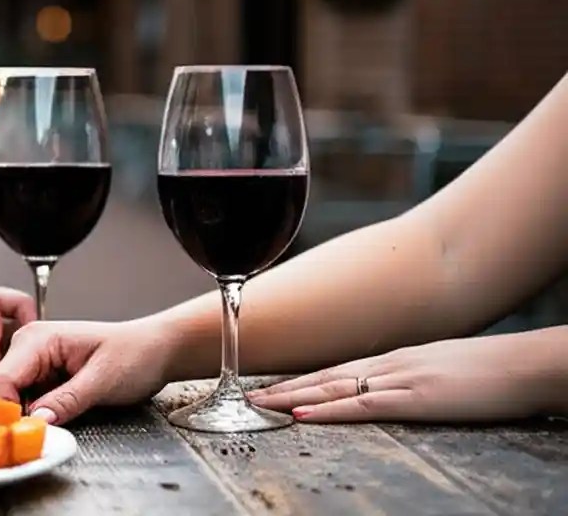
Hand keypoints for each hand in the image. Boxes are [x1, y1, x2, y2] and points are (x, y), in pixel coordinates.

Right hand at [0, 319, 174, 424]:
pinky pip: (27, 401)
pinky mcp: (43, 376)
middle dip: (14, 416)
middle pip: (1, 390)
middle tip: (35, 437)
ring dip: (25, 417)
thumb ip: (67, 400)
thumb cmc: (135, 354)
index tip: (21, 435)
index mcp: (38, 338)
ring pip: (12, 398)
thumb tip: (37, 421)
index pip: (2, 379)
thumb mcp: (103, 380)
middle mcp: (29, 346)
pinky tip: (50, 422)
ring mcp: (34, 361)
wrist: (156, 350)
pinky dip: (35, 416)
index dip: (7, 410)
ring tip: (47, 430)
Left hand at [248, 327, 567, 422]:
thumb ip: (410, 377)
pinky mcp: (416, 398)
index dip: (300, 378)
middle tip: (248, 394)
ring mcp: (400, 379)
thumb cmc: (491, 371)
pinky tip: (303, 415)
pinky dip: (328, 411)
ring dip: (293, 397)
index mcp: (395, 359)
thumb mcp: (440, 370)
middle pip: (325, 376)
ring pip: (334, 388)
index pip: (335, 369)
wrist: (527, 363)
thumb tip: (388, 387)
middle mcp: (389, 364)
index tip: (270, 385)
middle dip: (284, 386)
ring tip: (259, 404)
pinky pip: (362, 405)